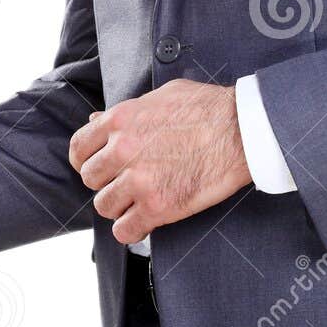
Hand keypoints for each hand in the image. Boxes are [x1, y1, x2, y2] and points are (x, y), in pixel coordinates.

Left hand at [68, 78, 251, 244]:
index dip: (86, 161)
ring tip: (138, 201)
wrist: (247, 129)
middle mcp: (122, 151)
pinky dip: (132, 230)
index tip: (98, 167)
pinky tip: (144, 222)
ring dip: (120, 206)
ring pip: (105, 206)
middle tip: (125, 183)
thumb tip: (96, 121)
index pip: (79, 149)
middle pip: (91, 179)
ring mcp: (139, 180)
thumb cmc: (210, 109)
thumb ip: (126, 111)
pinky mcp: (159, 206)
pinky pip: (125, 230)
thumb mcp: (161, 96)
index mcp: (119, 122)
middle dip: (106, 183)